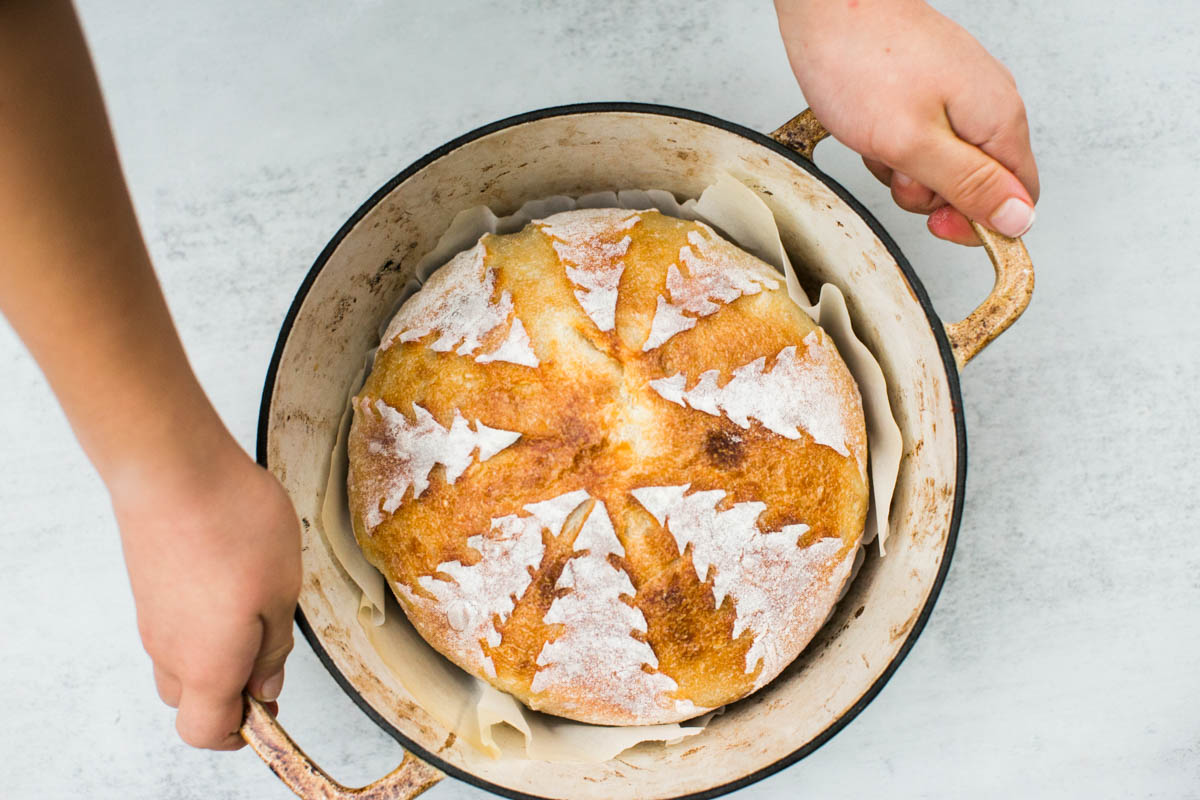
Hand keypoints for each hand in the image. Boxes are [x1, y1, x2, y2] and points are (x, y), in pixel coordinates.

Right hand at [113, 439, 300, 749]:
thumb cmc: (234, 526)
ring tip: (257, 610)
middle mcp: (169, 650)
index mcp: (207, 666)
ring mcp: (152, 618)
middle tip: (270, 657)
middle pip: (192, 701)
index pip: (207, 732)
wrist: (173, 469)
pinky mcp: (148, 587)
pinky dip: (202, 623)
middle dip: (232, 693)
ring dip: (217, 653)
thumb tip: (265, 685)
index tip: (274, 707)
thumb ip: (274, 648)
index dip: (243, 732)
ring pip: (182, 662)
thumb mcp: (282, 592)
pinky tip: (232, 582)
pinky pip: (174, 626)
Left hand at [775, 0, 1038, 244]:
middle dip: (930, 193)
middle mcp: (987, 106)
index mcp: (998, 120)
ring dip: (903, 169)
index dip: (980, 223)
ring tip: (880, 140)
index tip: (939, 224)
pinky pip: (917, 141)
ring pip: (940, 166)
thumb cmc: (862, 61)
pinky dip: (890, 146)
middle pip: (975, 186)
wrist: (827, 5)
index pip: (1018, 197)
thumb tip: (1017, 221)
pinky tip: (872, 127)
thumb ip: (968, 185)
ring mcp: (957, 96)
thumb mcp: (914, 142)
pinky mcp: (928, 91)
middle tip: (898, 167)